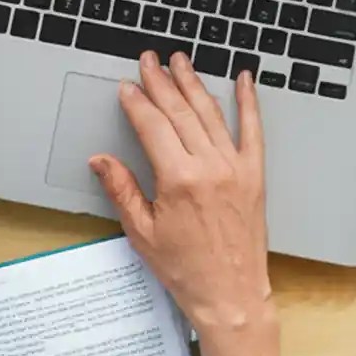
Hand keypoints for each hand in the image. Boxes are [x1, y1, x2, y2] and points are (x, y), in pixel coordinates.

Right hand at [90, 51, 288, 355]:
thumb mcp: (141, 232)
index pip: (152, 125)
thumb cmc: (186, 269)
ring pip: (211, 114)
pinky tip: (245, 80)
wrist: (230, 295)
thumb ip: (121, 189)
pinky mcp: (254, 175)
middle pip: (180, 112)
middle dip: (161, 82)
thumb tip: (101, 160)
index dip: (136, 102)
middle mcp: (209, 167)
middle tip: (149, 60)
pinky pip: (253, 130)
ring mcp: (235, 168)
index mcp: (178, 179)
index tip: (127, 87)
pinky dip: (249, 102)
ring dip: (193, 84)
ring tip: (181, 62)